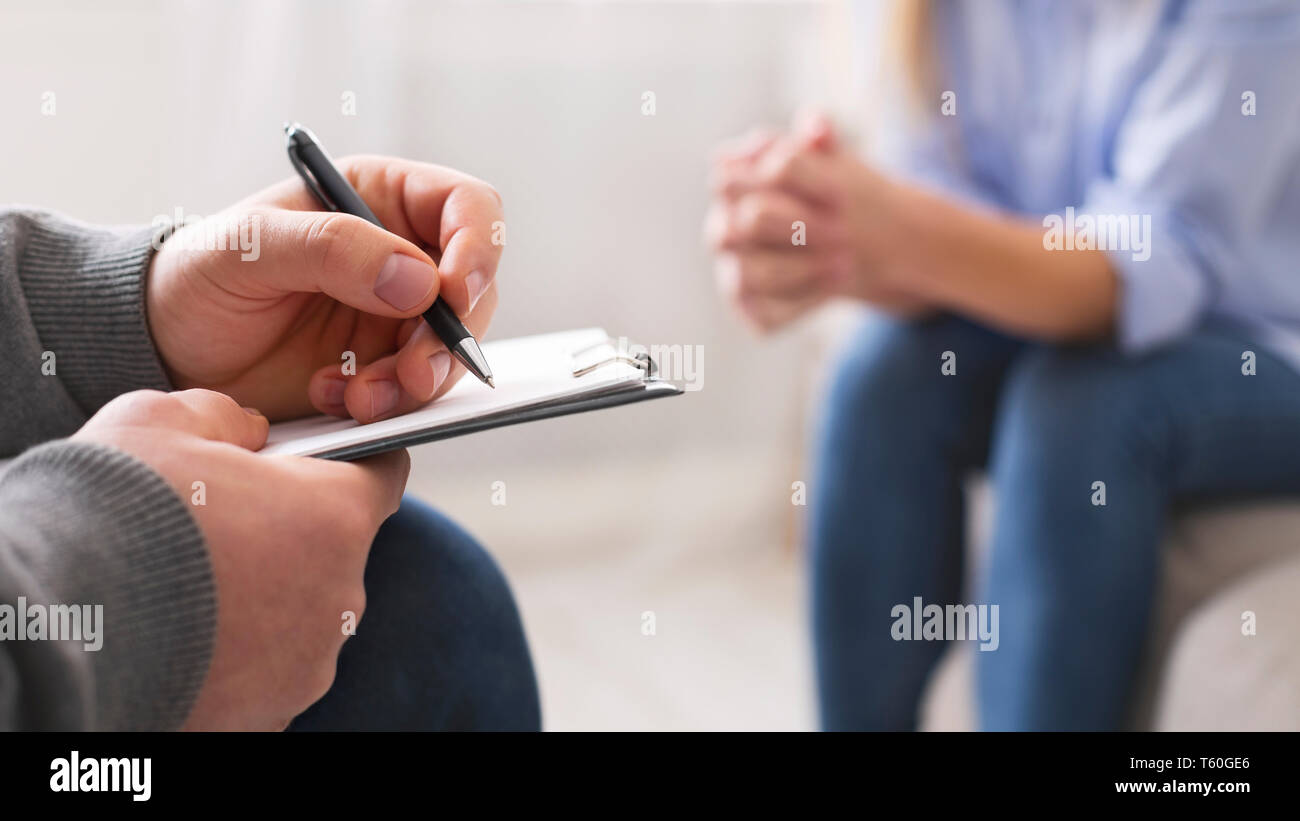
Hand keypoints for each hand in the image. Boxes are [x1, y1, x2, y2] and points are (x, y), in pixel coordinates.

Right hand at [72, 389, 408, 729]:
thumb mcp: (164, 421)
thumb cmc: (112, 510)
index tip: (324, 460)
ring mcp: (307, 663)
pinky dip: (239, 653)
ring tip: (192, 586)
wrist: (51, 619)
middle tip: (223, 525)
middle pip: (335, 550)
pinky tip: (186, 635)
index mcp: (334, 518)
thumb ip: (227, 418)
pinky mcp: (269, 713)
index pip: (382, 475)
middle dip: (291, 533)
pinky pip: (268, 670)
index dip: (352, 461)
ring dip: (265, 598)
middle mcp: (338, 597)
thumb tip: (248, 432)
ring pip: (301, 615)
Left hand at [146, 156, 503, 422]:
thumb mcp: (250, 247)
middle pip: (475, 289)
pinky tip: (337, 401)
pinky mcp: (385, 370)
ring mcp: (397, 318)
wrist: (166, 351)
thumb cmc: (197, 277)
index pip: (466, 208)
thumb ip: (331, 248)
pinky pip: (418, 391)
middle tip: (410, 373)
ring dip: (419, 381)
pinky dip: (390, 405)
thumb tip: (420, 278)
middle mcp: (401, 256)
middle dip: (449, 337)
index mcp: (378, 199)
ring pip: (452, 348)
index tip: (454, 294)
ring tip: (360, 398)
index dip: (477, 247)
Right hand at [705, 114, 928, 330]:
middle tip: (845, 230)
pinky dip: (804, 300)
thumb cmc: (829, 194)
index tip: (844, 195)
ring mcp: (732, 269)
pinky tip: (834, 287)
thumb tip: (815, 127)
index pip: (751, 172)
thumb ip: (821, 138)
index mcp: (731, 182)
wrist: (851, 241)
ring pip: (751, 273)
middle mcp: (722, 227)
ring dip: (804, 268)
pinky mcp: (750, 307)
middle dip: (802, 226)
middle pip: (750, 221)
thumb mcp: (830, 159)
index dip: (801, 181)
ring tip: (846, 262)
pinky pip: (768, 313)